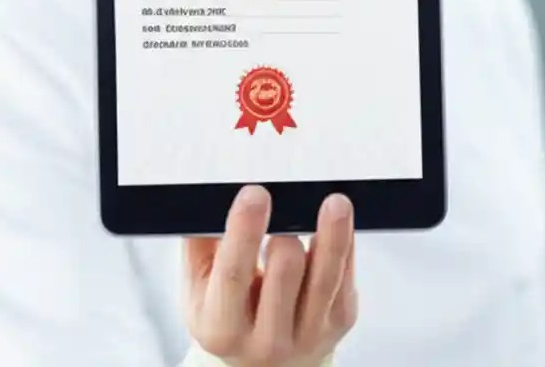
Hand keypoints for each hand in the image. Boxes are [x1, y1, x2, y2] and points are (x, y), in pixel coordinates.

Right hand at [185, 185, 356, 366]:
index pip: (233, 275)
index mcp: (222, 329)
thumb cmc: (229, 314)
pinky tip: (338, 223)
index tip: (254, 193)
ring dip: (332, 234)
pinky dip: (344, 244)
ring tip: (335, 204)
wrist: (265, 361)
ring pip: (325, 276)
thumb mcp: (200, 289)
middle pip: (284, 273)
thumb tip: (205, 202)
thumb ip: (199, 246)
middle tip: (285, 203)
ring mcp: (308, 334)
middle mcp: (266, 341)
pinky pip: (346, 275)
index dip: (244, 232)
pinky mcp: (339, 322)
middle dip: (286, 234)